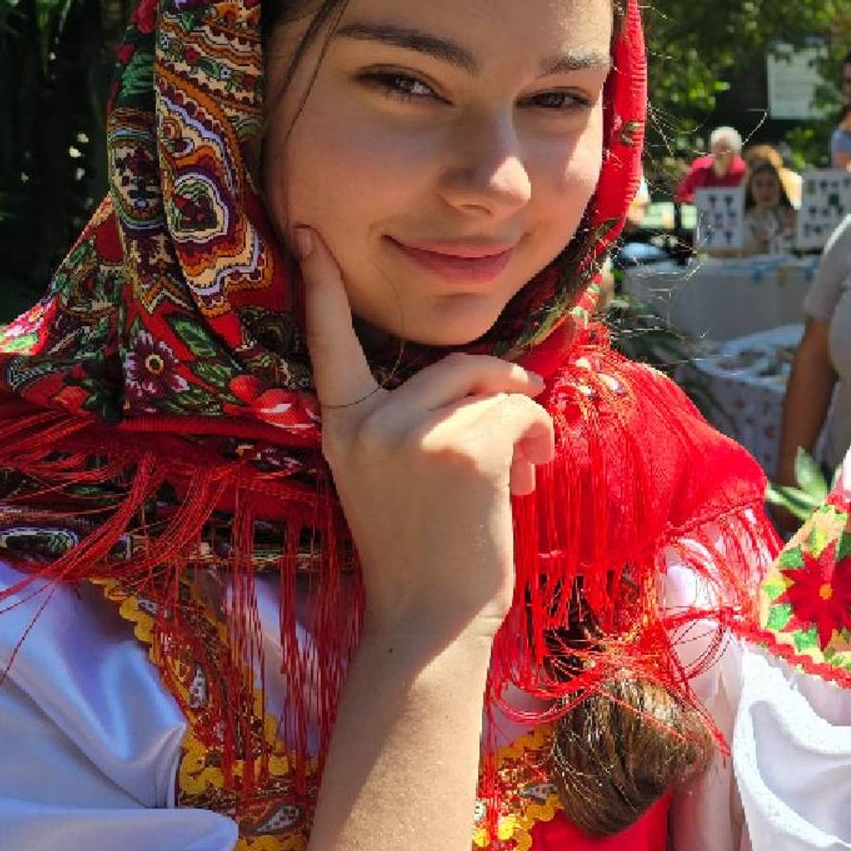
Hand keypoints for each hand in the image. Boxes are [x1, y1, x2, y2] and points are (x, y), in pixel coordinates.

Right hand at [295, 225, 552, 643]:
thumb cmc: (424, 553)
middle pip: (453, 364)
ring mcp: (409, 434)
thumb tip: (483, 379)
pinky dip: (539, 438)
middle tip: (525, 432)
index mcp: (341, 427)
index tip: (310, 229)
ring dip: (524, 417)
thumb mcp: (393, 476)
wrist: (430, 621)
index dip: (322, 286)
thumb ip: (412, 423)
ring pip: (491, 384)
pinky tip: (530, 478)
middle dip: (501, 386)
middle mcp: (367, 423)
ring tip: (527, 466)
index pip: (329, 343)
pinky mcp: (459, 448)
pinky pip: (520, 409)